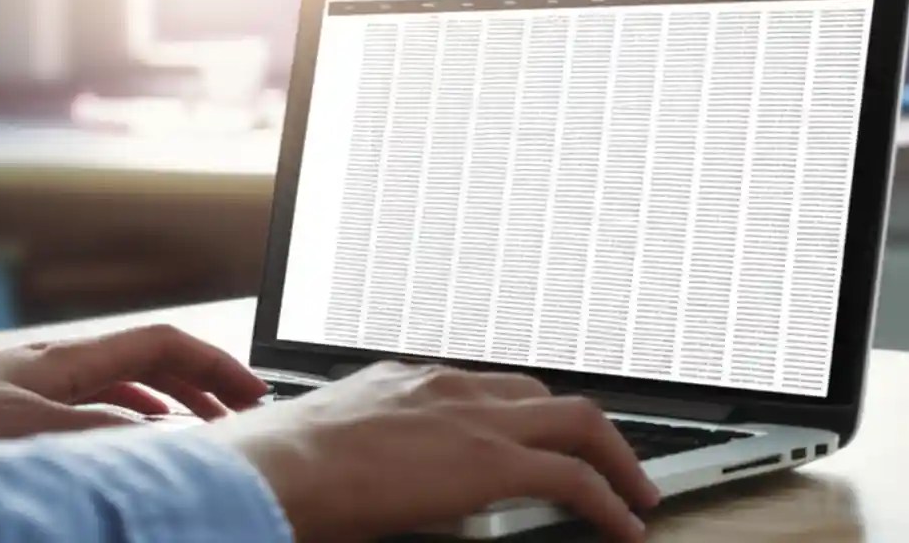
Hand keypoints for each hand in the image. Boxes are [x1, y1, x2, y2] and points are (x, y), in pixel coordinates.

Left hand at [0, 324, 267, 442]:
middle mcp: (62, 361)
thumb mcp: (31, 428)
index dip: (214, 363)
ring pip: (127, 378)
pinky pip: (98, 398)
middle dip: (204, 380)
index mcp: (72, 358)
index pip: (164, 344)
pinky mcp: (22, 401)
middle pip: (153, 358)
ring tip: (203, 423)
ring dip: (173, 397)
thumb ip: (102, 427)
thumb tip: (167, 429)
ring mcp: (42, 379)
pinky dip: (134, 412)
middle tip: (242, 411)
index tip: (253, 391)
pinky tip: (135, 433)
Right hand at [201, 361, 657, 542]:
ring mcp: (474, 417)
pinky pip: (574, 477)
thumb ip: (370, 453)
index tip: (533, 434)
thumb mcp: (335, 443)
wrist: (275, 469)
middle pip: (541, 393)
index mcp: (408, 381)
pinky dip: (609, 501)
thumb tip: (372, 486)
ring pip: (575, 421)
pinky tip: (625, 526)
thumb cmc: (284, 465)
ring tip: (633, 491)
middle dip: (579, 427)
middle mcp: (448, 386)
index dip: (521, 412)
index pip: (486, 387)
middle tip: (600, 458)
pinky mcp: (492, 460)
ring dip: (612, 457)